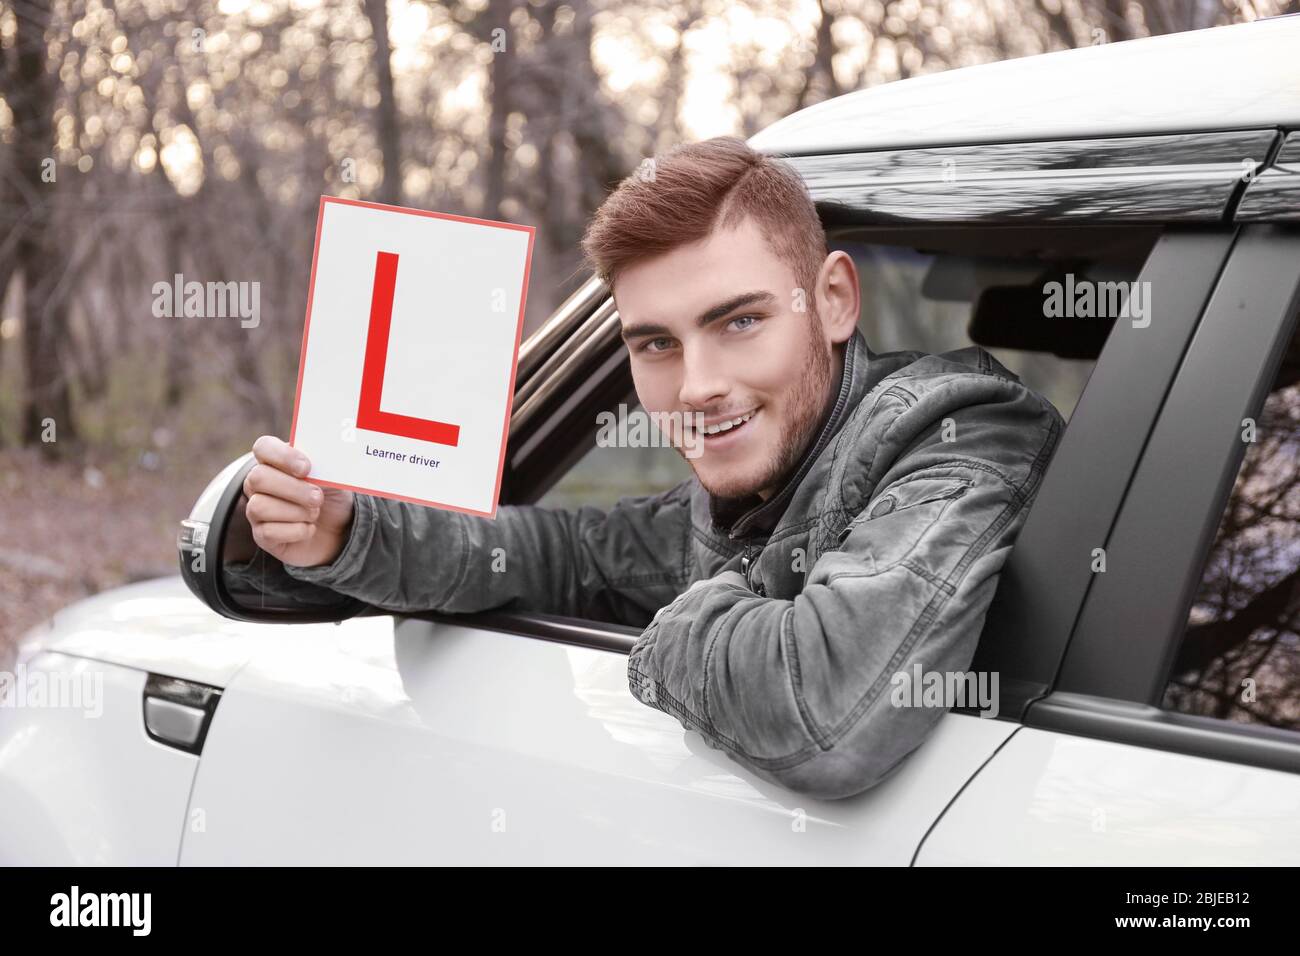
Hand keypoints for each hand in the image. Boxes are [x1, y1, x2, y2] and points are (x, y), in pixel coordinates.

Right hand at [240, 435, 354, 567]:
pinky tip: (309, 528)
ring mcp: (256, 510)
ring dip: (295, 511)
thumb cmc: (331, 497)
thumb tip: (324, 458)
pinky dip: (296, 531)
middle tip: (318, 497)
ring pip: (259, 506)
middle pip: (258, 478)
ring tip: (314, 513)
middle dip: (293, 488)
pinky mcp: (262, 535)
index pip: (263, 447)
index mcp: (275, 461)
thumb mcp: (334, 477)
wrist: (338, 530)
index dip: (282, 456)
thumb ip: (326, 464)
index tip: (306, 468)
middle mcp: (259, 484)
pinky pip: (269, 532)